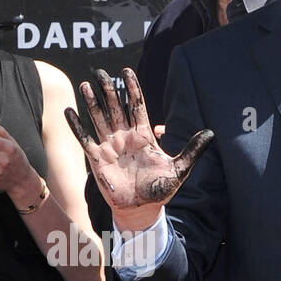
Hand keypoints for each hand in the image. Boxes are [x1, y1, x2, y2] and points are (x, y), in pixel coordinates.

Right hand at [64, 67, 212, 228]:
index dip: (132, 88)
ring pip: (99, 118)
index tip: (127, 70)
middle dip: (108, 89)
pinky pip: (85, 138)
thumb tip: (211, 133)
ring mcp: (110, 146)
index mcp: (143, 135)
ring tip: (85, 84)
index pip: (137, 105)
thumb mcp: (179, 169)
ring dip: (92, 102)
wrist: (142, 210)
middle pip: (115, 107)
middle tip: (100, 72)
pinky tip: (70, 111)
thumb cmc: (160, 190)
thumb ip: (192, 150)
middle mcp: (125, 136)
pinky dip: (77, 126)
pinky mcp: (97, 158)